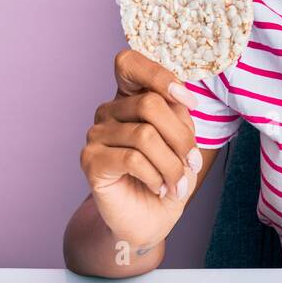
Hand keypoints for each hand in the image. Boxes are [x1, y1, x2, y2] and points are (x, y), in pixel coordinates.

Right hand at [79, 49, 202, 247]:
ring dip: (172, 165)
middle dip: (181, 137)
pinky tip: (158, 187)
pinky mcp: (90, 159)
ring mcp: (96, 133)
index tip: (190, 103)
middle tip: (191, 164)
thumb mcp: (182, 141)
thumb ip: (178, 116)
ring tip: (177, 184)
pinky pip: (132, 158)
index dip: (160, 76)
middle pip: (150, 103)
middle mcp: (108, 110)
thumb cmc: (167, 177)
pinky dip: (156, 176)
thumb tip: (182, 100)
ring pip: (145, 135)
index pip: (129, 62)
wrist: (148, 219)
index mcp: (129, 97)